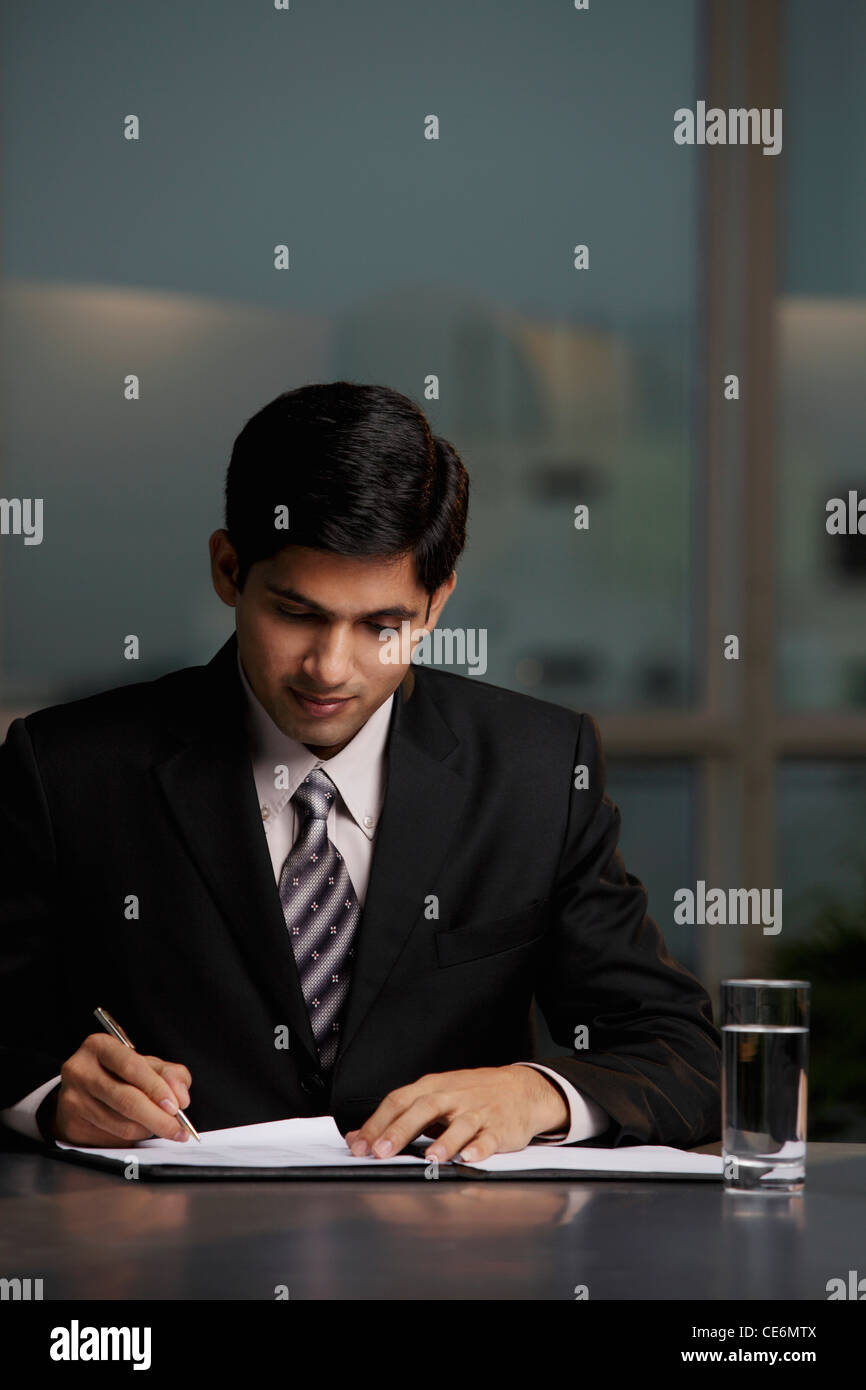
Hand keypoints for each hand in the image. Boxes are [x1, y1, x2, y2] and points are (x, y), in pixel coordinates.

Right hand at [51, 1034, 191, 1145]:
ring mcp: (73, 1099)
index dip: (156, 1088)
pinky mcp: (72, 1124)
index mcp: (99, 1046)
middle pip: (126, 1100)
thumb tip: (181, 1097)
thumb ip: (169, 1074)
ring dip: (148, 1129)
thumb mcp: (145, 1064)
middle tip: (178, 1128)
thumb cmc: (118, 1074)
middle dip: (159, 1118)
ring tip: (160, 1125)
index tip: (177, 1106)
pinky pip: (112, 1138)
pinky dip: (133, 1138)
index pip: (131, 1067)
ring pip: (121, 1124)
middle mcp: (80, 1070)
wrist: (82, 1091)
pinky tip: (139, 1129)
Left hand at [344, 1065, 568, 1161]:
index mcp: (433, 1087)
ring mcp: (478, 1110)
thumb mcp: (434, 1097)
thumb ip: (397, 1117)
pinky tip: (469, 1157)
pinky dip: (479, 1147)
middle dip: (401, 1131)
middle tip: (382, 1152)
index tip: (359, 1146)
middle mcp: (453, 1096)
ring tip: (430, 1157)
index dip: (377, 1123)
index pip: (399, 1101)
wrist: (521, 1089)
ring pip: (460, 1123)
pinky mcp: (500, 1127)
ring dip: (445, 1140)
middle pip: (424, 1108)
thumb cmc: (471, 1095)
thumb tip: (358, 1137)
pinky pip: (490, 1137)